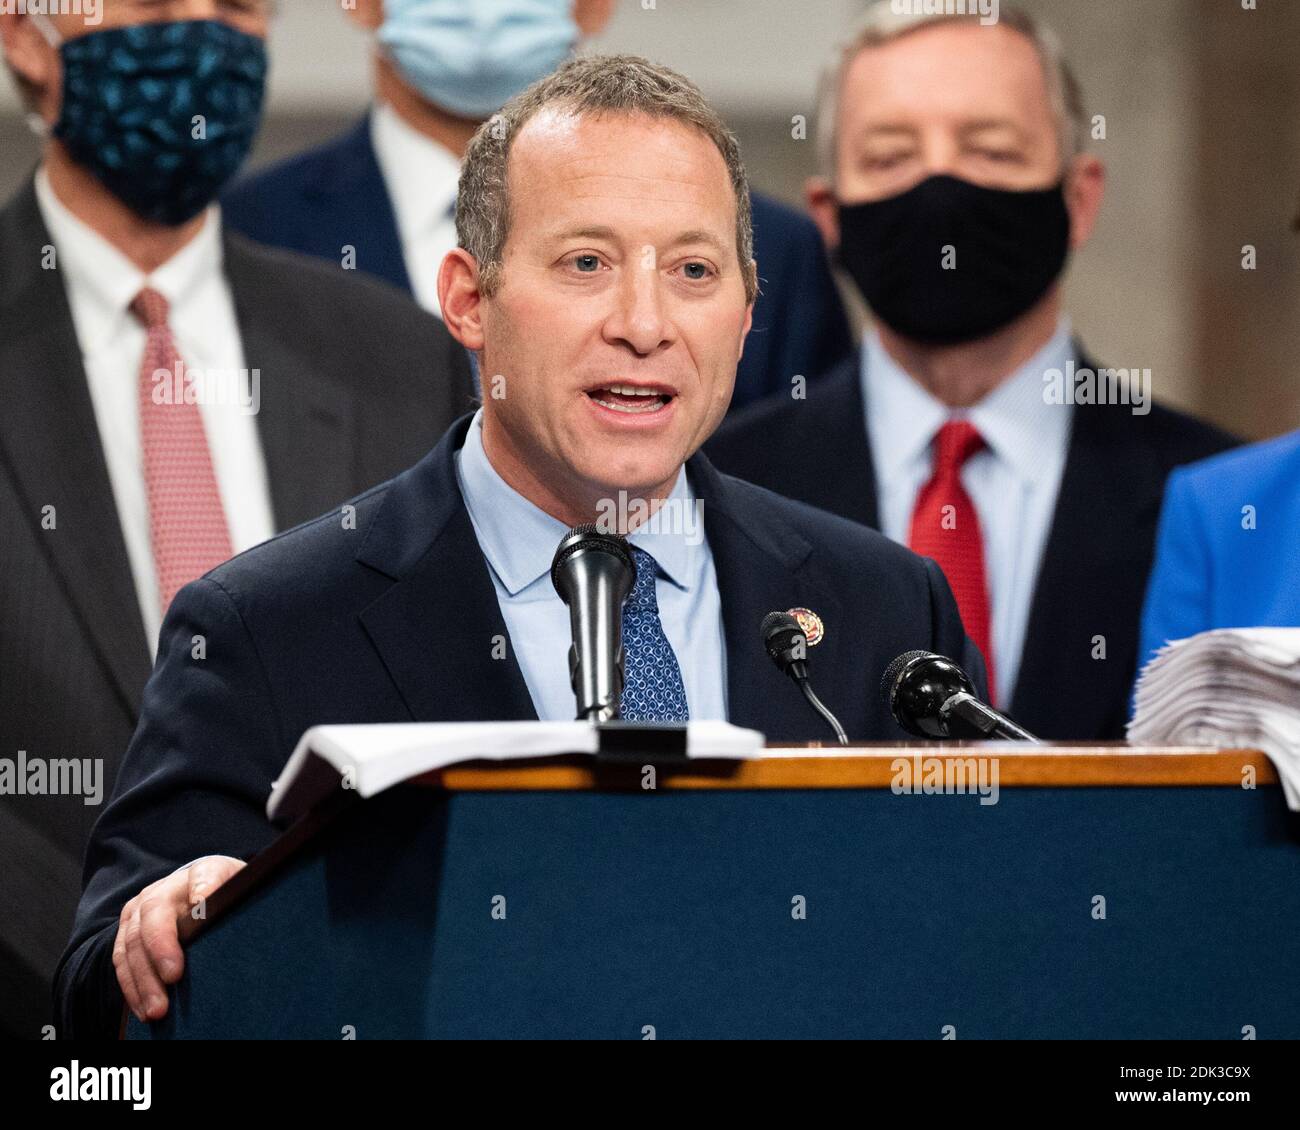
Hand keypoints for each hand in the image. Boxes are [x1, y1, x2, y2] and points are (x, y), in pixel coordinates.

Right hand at [112, 855, 244, 1022]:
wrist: (198, 891)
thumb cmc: (225, 895)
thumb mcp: (239, 890)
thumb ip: (235, 895)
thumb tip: (211, 901)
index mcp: (201, 872)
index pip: (206, 874)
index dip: (204, 887)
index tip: (203, 903)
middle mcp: (164, 888)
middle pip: (155, 915)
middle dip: (161, 948)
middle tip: (173, 978)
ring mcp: (140, 909)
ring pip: (132, 943)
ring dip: (143, 979)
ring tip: (157, 1008)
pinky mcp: (127, 930)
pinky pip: (122, 961)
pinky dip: (132, 987)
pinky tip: (143, 1009)